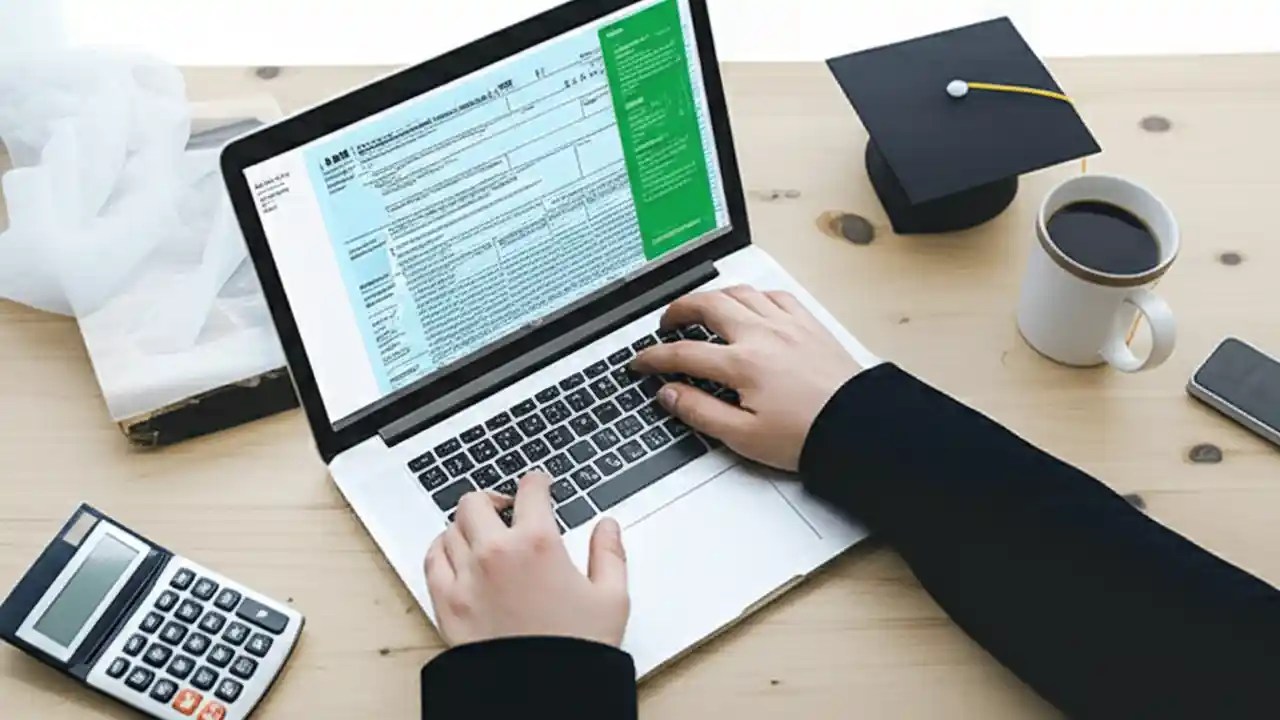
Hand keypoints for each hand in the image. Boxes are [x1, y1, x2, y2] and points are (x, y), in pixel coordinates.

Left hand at [424, 472, 629, 646]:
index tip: (539, 484)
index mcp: (538, 543)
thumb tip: (607, 527)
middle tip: (507, 506)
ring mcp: (466, 576)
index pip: (530, 490)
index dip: (537, 481)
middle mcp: (496, 552)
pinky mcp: (446, 602)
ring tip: (483, 532)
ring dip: (468, 524)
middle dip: (494, 499)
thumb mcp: (612, 599)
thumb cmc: (576, 651)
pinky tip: (454, 552)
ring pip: (452, 527)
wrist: (541, 694)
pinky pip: (432, 559)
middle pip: (478, 501)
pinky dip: (441, 548)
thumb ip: (610, 554)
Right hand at [631, 285, 860, 470]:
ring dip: (714, 296)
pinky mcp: (808, 325)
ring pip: (740, 293)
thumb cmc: (806, 435)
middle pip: (708, 305)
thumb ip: (701, 412)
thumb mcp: (743, 436)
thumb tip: (669, 394)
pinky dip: (755, 296)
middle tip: (666, 322)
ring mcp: (787, 325)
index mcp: (742, 364)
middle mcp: (761, 336)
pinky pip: (776, 296)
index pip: (683, 353)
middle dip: (679, 309)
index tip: (641, 361)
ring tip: (702, 308)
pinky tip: (751, 306)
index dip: (654, 356)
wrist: (858, 427)